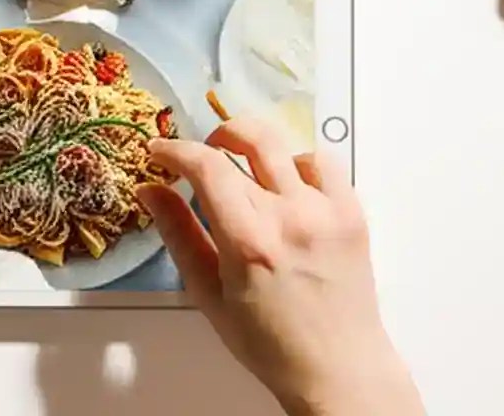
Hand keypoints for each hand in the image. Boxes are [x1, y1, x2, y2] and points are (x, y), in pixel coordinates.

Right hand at [138, 119, 422, 415]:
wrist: (337, 366)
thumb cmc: (267, 341)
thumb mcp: (207, 293)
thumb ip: (178, 234)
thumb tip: (150, 189)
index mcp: (249, 241)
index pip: (208, 166)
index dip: (176, 149)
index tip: (159, 150)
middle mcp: (291, 216)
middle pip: (247, 140)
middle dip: (213, 137)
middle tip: (201, 154)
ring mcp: (328, 210)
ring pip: (285, 143)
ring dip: (255, 145)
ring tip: (245, 169)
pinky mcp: (353, 212)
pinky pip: (323, 162)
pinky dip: (297, 162)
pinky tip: (286, 184)